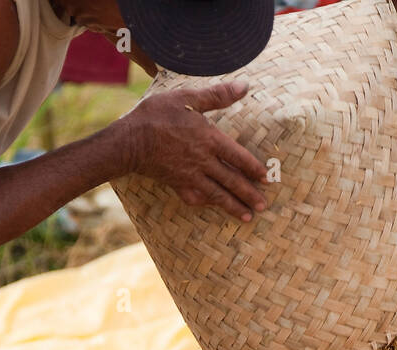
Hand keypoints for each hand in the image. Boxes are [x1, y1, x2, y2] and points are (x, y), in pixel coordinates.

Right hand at [117, 82, 267, 220]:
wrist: (129, 140)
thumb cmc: (157, 115)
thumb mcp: (188, 97)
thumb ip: (218, 95)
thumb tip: (245, 86)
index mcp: (209, 139)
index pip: (238, 157)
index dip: (254, 168)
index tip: (267, 178)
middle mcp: (203, 161)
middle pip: (231, 180)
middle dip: (249, 194)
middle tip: (263, 206)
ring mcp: (189, 175)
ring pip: (217, 194)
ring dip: (233, 206)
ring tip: (247, 216)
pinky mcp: (176, 183)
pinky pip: (195, 197)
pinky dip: (206, 203)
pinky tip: (213, 206)